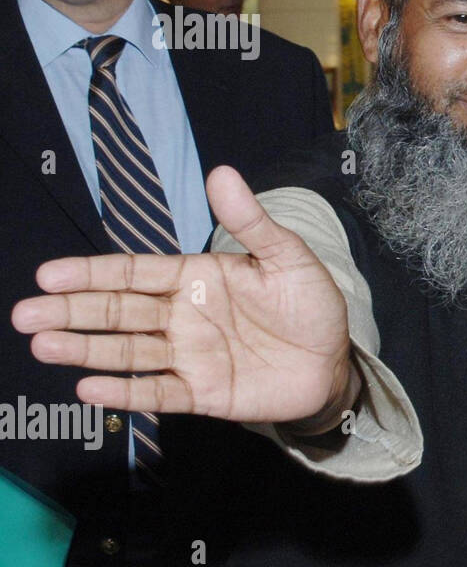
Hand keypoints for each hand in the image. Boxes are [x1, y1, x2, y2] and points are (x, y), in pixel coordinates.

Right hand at [10, 166, 352, 428]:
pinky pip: (157, 392)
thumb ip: (251, 222)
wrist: (335, 360)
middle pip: (118, 312)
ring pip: (128, 351)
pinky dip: (125, 392)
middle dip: (72, 311)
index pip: (134, 272)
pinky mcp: (204, 393)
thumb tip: (223, 173)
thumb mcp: (287, 256)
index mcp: (197, 277)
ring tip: (44, 345)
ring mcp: (190, 356)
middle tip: (26, 314)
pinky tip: (90, 388)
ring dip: (86, 350)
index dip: (93, 273)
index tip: (50, 274)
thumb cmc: (311, 304)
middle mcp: (183, 316)